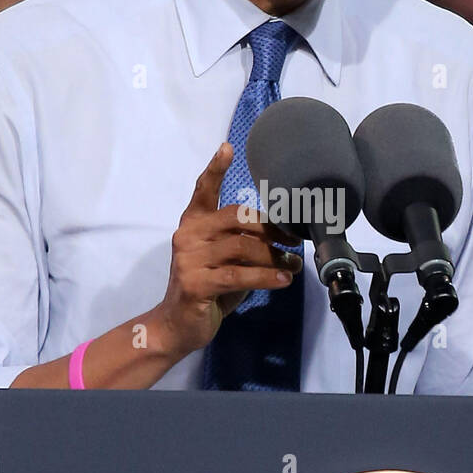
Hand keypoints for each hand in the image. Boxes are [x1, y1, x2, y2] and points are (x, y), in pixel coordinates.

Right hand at [157, 143, 302, 358]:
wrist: (178, 325)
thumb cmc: (208, 288)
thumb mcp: (227, 260)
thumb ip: (244, 242)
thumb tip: (285, 236)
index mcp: (193, 224)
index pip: (203, 191)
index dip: (215, 169)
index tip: (227, 148)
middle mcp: (188, 236)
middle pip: (236, 218)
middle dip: (271, 227)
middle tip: (295, 240)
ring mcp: (189, 259)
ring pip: (242, 249)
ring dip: (274, 257)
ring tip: (293, 265)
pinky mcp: (196, 283)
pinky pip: (238, 275)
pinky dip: (265, 277)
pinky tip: (283, 280)